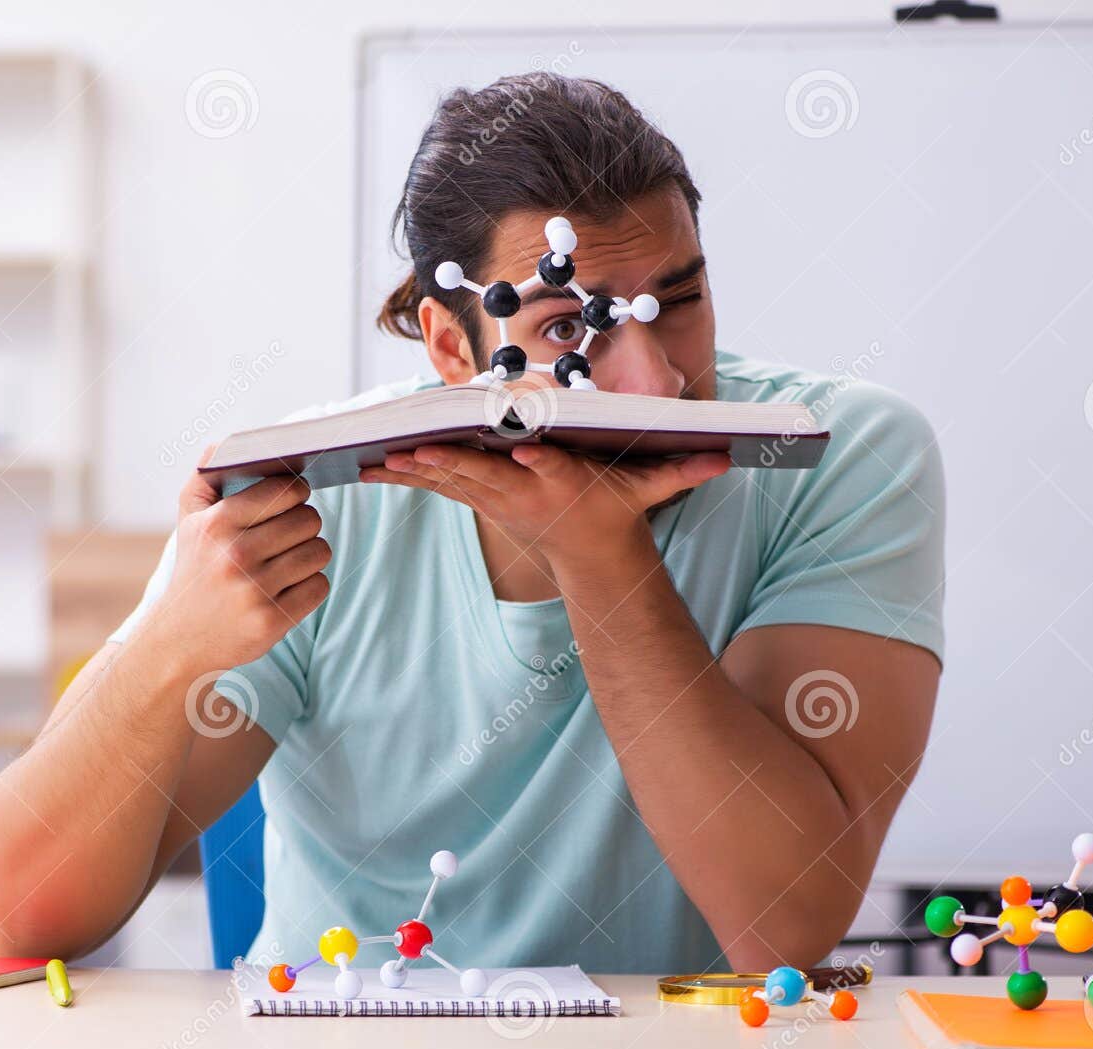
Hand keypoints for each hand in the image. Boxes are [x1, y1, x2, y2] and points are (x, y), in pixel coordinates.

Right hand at [153, 466, 330, 670]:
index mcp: (217, 525)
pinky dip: (311, 584)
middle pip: (308, 520)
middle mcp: (236, 555)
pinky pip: (320, 586)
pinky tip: (290, 586)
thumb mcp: (189, 523)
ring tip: (290, 560)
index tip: (291, 500)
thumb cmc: (194, 570)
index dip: (296, 493)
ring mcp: (255, 591)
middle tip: (290, 534)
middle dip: (304, 524)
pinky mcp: (272, 621)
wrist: (180, 638)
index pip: (284, 491)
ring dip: (311, 554)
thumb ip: (204, 480)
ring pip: (319, 551)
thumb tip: (220, 446)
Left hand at [361, 442, 729, 568]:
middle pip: (483, 474)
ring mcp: (497, 499)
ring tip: (375, 458)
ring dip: (412, 471)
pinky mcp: (480, 499)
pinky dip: (406, 476)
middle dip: (449, 463)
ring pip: (450, 480)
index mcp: (564, 484)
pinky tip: (370, 467)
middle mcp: (524, 493)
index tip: (523, 449)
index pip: (552, 469)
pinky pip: (437, 485)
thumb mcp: (649, 492)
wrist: (589, 556)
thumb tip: (723, 459)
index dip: (539, 461)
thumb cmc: (616, 510)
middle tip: (414, 450)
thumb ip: (681, 472)